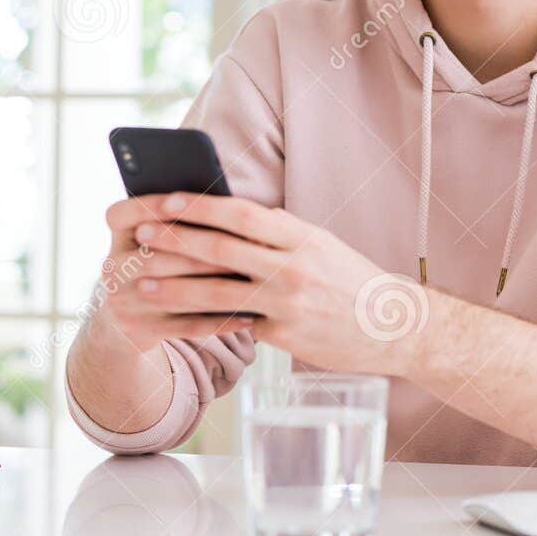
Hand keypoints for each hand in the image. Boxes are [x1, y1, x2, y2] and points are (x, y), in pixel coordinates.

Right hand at [93, 193, 262, 350]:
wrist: (130, 316)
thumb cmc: (164, 259)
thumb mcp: (160, 237)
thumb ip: (183, 219)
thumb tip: (230, 207)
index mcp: (117, 236)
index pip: (122, 215)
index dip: (150, 207)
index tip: (181, 200)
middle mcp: (111, 268)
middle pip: (156, 257)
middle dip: (202, 249)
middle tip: (243, 245)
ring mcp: (121, 303)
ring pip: (172, 292)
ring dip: (215, 284)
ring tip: (250, 278)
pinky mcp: (138, 331)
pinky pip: (185, 325)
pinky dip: (219, 321)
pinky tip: (249, 315)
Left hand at [107, 192, 430, 376]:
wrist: (395, 327)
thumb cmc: (352, 281)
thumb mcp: (321, 244)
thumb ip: (280, 232)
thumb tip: (232, 215)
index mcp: (303, 236)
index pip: (243, 213)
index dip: (201, 206)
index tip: (166, 200)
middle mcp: (294, 266)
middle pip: (223, 249)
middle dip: (176, 241)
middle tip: (141, 235)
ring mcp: (289, 303)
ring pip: (219, 292)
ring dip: (174, 287)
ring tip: (142, 283)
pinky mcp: (285, 336)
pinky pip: (233, 326)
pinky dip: (198, 323)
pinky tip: (173, 322)